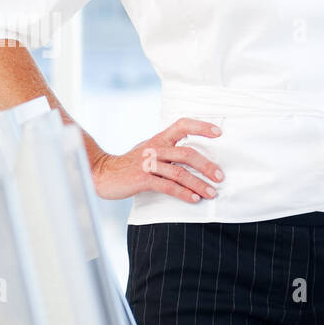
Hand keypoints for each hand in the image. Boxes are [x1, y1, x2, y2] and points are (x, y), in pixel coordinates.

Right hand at [90, 118, 222, 203]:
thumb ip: (169, 150)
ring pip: (180, 172)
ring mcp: (148, 164)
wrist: (103, 173)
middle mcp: (155, 148)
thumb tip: (197, 156)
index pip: (182, 125)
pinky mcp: (142, 179)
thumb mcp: (150, 150)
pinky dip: (183, 193)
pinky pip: (168, 186)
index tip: (219, 132)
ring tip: (212, 193)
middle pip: (187, 153)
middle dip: (207, 166)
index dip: (201, 126)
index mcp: (159, 138)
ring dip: (199, 184)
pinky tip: (194, 199)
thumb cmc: (131, 164)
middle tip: (220, 176)